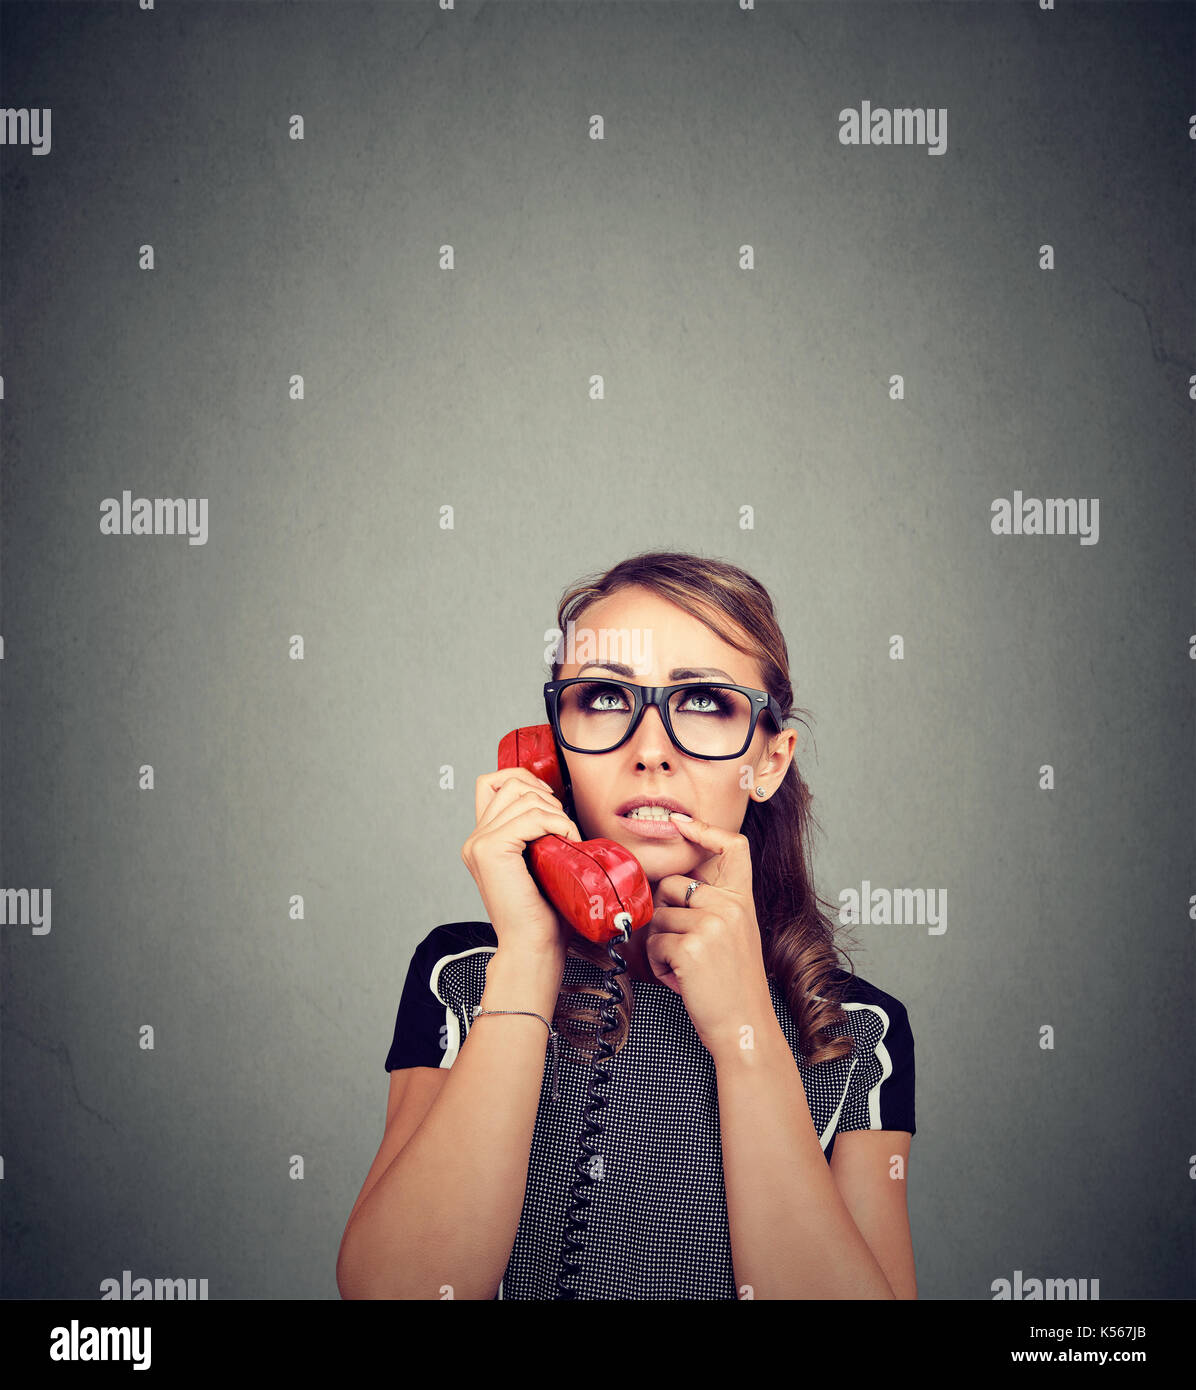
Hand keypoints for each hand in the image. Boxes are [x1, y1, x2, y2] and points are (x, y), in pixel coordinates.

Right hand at [462, 767, 580, 957]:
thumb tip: (559, 803)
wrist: (533, 946)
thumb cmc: (543, 912)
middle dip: (544, 794)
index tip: (550, 802)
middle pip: (509, 782)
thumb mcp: (539, 861)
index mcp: (483, 840)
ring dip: (555, 811)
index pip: (492, 782)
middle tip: (562, 826)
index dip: (523, 779)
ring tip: (567, 837)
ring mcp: (479, 843)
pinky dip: (556, 822)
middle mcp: (475, 839)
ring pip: (522, 796)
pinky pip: (530, 816)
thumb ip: (536, 833)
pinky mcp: (490, 850)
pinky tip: (567, 840)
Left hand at [642, 814, 774, 1058]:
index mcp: (742, 900)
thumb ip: (713, 907)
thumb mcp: (735, 934)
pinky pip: (653, 943)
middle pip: (672, 885)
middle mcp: (730, 906)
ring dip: (660, 945)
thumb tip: (669, 887)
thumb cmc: (732, 984)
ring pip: (658, 916)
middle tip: (682, 946)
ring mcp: (712, 925)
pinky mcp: (691, 947)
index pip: (733, 847)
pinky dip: (657, 964)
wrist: (744, 1026)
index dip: (705, 830)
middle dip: (665, 915)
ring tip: (683, 967)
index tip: (682, 824)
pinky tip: (679, 978)